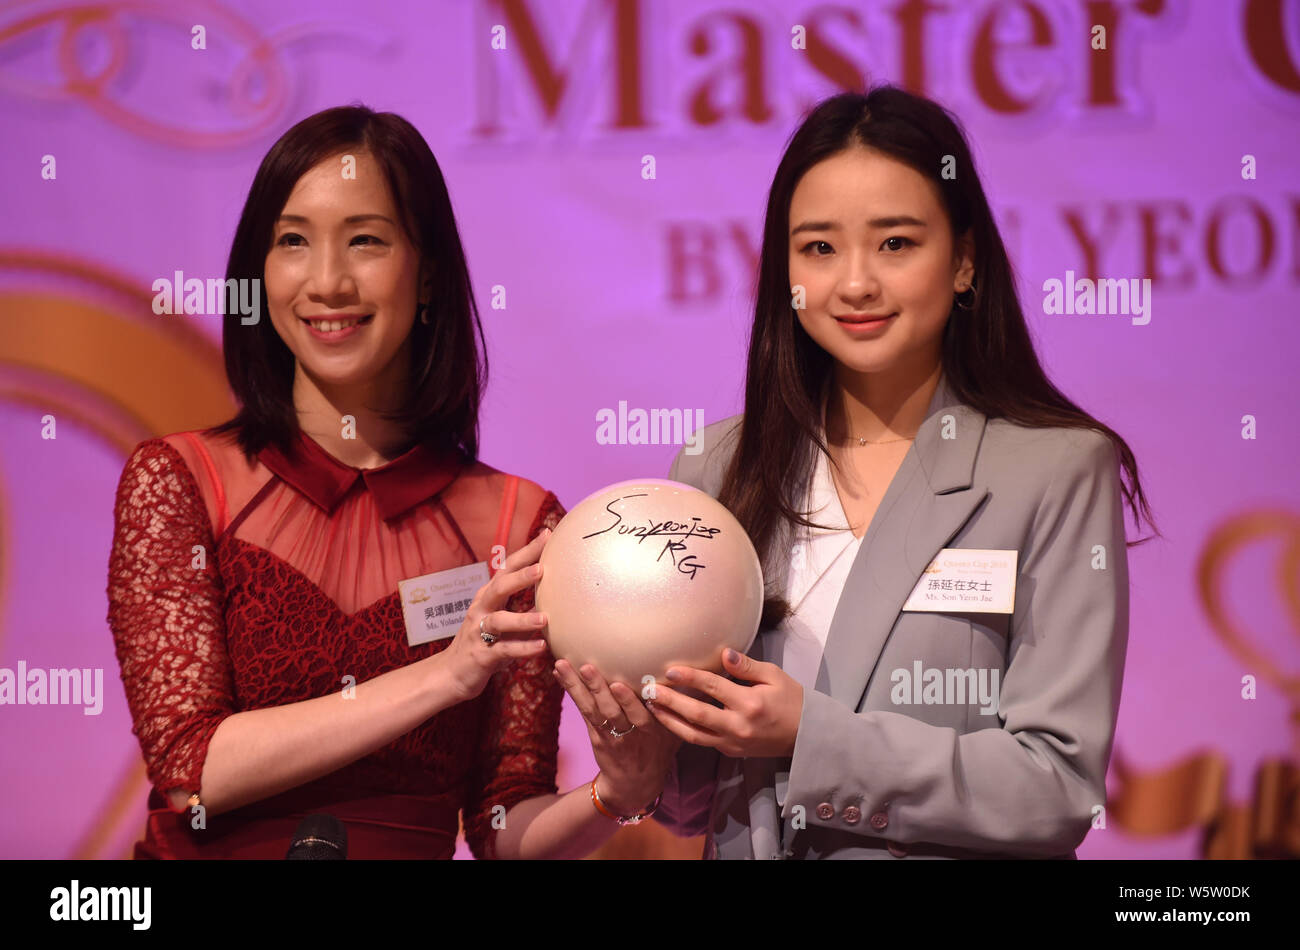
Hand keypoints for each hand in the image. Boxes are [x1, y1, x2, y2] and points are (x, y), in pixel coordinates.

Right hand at [442, 528, 553, 702]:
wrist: (453, 673)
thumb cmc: (485, 642)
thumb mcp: (504, 620)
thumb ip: (525, 607)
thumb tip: (555, 593)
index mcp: (489, 596)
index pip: (508, 568)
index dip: (527, 552)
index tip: (548, 535)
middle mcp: (482, 609)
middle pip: (499, 587)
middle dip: (520, 577)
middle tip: (542, 569)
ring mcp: (479, 631)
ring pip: (500, 621)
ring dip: (523, 619)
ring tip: (545, 618)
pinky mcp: (482, 655)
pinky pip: (504, 650)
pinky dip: (523, 648)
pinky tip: (541, 647)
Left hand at [552, 659, 681, 814]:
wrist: (635, 785)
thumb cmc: (659, 751)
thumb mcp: (676, 735)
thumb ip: (683, 707)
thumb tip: (702, 680)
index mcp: (650, 731)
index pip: (638, 715)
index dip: (628, 702)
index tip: (619, 684)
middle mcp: (628, 733)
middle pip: (610, 710)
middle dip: (598, 688)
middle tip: (586, 667)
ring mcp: (608, 735)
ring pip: (591, 709)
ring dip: (576, 686)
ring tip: (563, 666)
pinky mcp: (595, 734)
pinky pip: (582, 710)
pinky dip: (571, 691)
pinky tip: (560, 674)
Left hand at [646, 648, 802, 757]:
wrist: (805, 735)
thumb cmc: (791, 700)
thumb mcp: (774, 675)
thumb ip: (746, 666)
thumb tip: (724, 653)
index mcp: (750, 704)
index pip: (714, 688)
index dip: (691, 678)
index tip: (670, 670)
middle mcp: (738, 726)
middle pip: (697, 714)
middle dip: (671, 702)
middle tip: (649, 691)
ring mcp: (732, 743)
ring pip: (693, 734)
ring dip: (670, 721)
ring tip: (651, 708)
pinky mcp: (730, 752)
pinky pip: (702, 741)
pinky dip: (684, 731)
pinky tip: (670, 719)